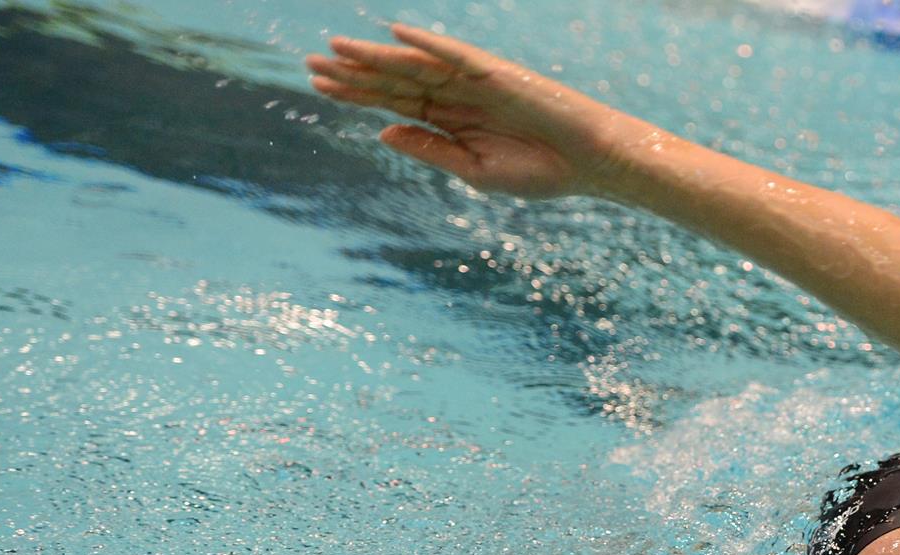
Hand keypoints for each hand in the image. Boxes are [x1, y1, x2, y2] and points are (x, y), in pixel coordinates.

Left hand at [306, 25, 621, 198]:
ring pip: (415, 65)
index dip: (356, 94)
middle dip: (354, 74)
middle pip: (395, 81)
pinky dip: (426, 43)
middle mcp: (456, 97)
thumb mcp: (474, 171)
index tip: (319, 86)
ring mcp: (474, 82)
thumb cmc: (541, 172)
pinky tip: (396, 36)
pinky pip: (454, 54)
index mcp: (450, 122)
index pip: (393, 103)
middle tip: (310, 64)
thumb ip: (430, 150)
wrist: (589, 163)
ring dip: (377, 57)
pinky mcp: (495, 73)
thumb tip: (383, 132)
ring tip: (336, 49)